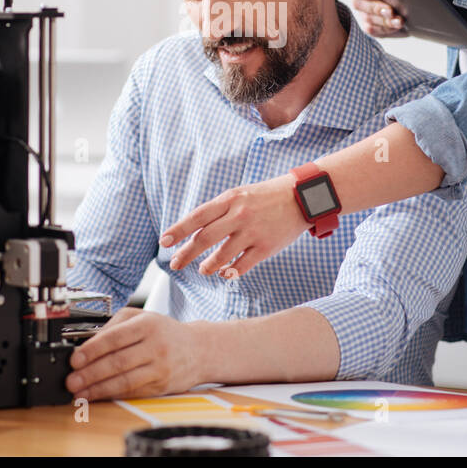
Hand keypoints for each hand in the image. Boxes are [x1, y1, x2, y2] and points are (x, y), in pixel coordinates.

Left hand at [66, 308, 204, 400]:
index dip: (92, 350)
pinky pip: (133, 392)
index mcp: (148, 324)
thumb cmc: (165, 332)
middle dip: (90, 373)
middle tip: (71, 380)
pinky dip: (112, 395)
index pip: (115, 338)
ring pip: (125, 381)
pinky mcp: (161, 386)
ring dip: (98, 389)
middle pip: (118, 362)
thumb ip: (114, 325)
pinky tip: (98, 396)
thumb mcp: (142, 317)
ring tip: (79, 393)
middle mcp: (156, 346)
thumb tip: (87, 343)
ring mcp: (160, 368)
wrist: (199, 349)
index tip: (74, 359)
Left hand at [160, 173, 309, 277]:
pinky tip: (224, 274)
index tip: (164, 241)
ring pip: (222, 256)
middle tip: (175, 264)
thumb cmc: (267, 196)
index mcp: (229, 199)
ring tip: (203, 270)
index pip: (197, 217)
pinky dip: (230, 272)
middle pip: (204, 238)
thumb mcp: (240, 194)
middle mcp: (239, 215)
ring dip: (209, 266)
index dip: (178, 230)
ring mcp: (253, 232)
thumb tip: (196, 230)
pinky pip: (242, 265)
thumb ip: (220, 210)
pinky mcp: (266, 246)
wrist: (302, 197)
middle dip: (186, 254)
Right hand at [342, 0, 408, 37]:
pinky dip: (386, 28)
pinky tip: (397, 25)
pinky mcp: (368, 25)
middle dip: (375, 8)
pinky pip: (373, 29)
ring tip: (399, 21)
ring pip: (367, 17)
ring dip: (384, 20)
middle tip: (390, 11)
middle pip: (358, 3)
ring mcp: (362, 12)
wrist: (405, 0)